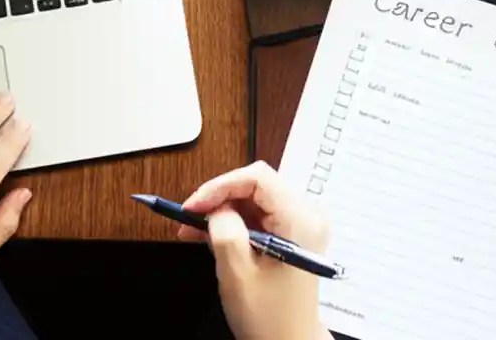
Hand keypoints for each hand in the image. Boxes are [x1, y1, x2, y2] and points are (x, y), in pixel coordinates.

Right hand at [181, 161, 330, 339]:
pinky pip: (257, 216)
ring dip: (222, 211)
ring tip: (193, 230)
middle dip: (219, 197)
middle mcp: (306, 216)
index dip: (220, 185)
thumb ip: (224, 230)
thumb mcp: (238, 273)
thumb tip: (215, 206)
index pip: (258, 178)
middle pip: (256, 185)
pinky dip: (232, 222)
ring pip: (253, 199)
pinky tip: (210, 236)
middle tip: (190, 216)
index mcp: (300, 221)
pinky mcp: (290, 235)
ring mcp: (299, 225)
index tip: (193, 205)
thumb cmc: (270, 318)